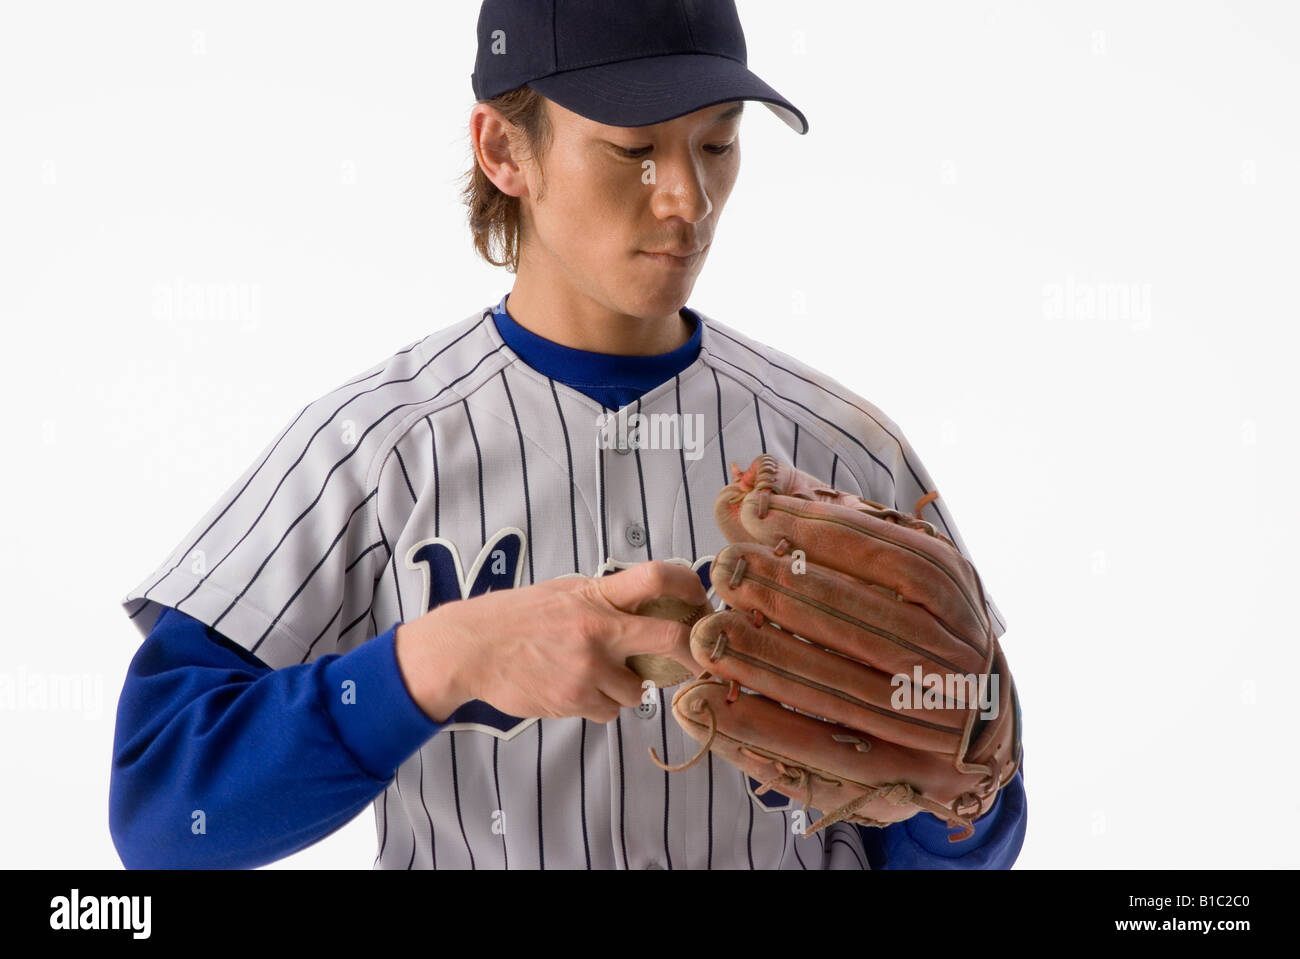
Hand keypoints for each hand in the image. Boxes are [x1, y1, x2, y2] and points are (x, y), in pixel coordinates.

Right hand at [394, 560, 708, 723]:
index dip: (691, 587)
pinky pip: (610, 711)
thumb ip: (606, 598)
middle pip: (672, 639)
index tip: (701, 603)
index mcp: (596, 594)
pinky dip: (601, 705)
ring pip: (638, 689)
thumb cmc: (518, 616)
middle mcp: (598, 629)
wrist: (470, 648)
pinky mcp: (575, 700)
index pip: (658, 578)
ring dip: (627, 687)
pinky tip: (575, 689)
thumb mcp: (564, 591)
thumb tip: (653, 605)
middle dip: (692, 655)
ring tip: (595, 674)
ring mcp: (588, 667)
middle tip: (696, 661)